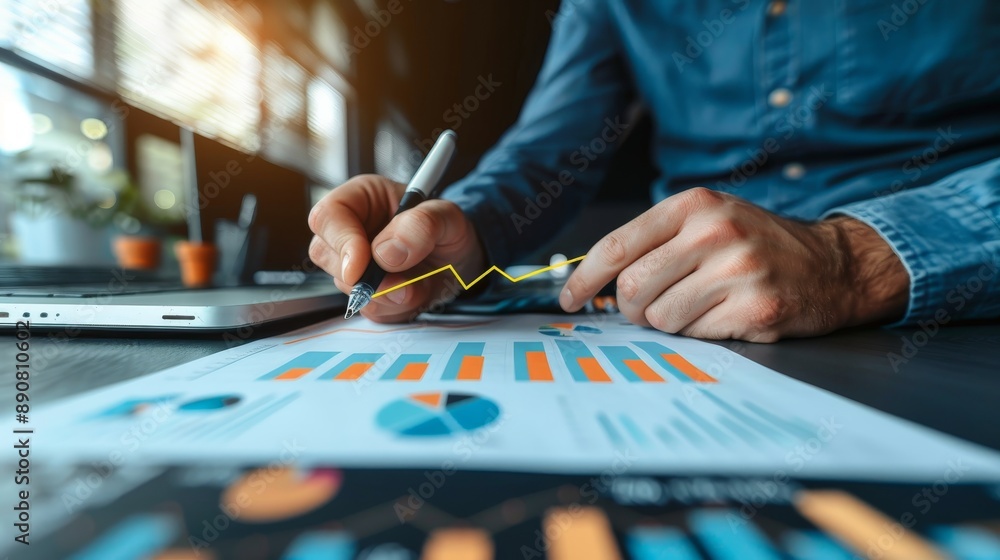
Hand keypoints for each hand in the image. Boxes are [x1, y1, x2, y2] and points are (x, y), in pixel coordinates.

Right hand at [308, 174, 486, 322]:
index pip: (329, 216)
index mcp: (363, 199)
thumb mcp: (449, 218)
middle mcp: (351, 230)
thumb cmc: (451, 231)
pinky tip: (415, 294)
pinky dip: (394, 309)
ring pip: (346, 287)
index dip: (341, 242)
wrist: (466, 262)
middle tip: (404, 285)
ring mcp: (355, 264)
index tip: (362, 266)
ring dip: (385, 296)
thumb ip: (422, 225)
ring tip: (419, 285)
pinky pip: (368, 309)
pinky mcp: (366, 293)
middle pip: (326, 254)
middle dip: (365, 277)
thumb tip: (385, 253)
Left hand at [559, 188, 908, 341]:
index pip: (617, 246)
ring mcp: (738, 269)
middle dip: (632, 309)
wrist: (832, 265)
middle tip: (650, 309)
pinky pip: (696, 335)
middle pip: (633, 289)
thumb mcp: (707, 221)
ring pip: (661, 318)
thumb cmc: (757, 245)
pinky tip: (727, 315)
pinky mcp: (756, 307)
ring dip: (670, 322)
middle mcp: (714, 231)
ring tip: (701, 306)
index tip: (569, 300)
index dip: (584, 279)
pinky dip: (702, 333)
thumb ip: (655, 242)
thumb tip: (597, 284)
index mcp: (693, 205)